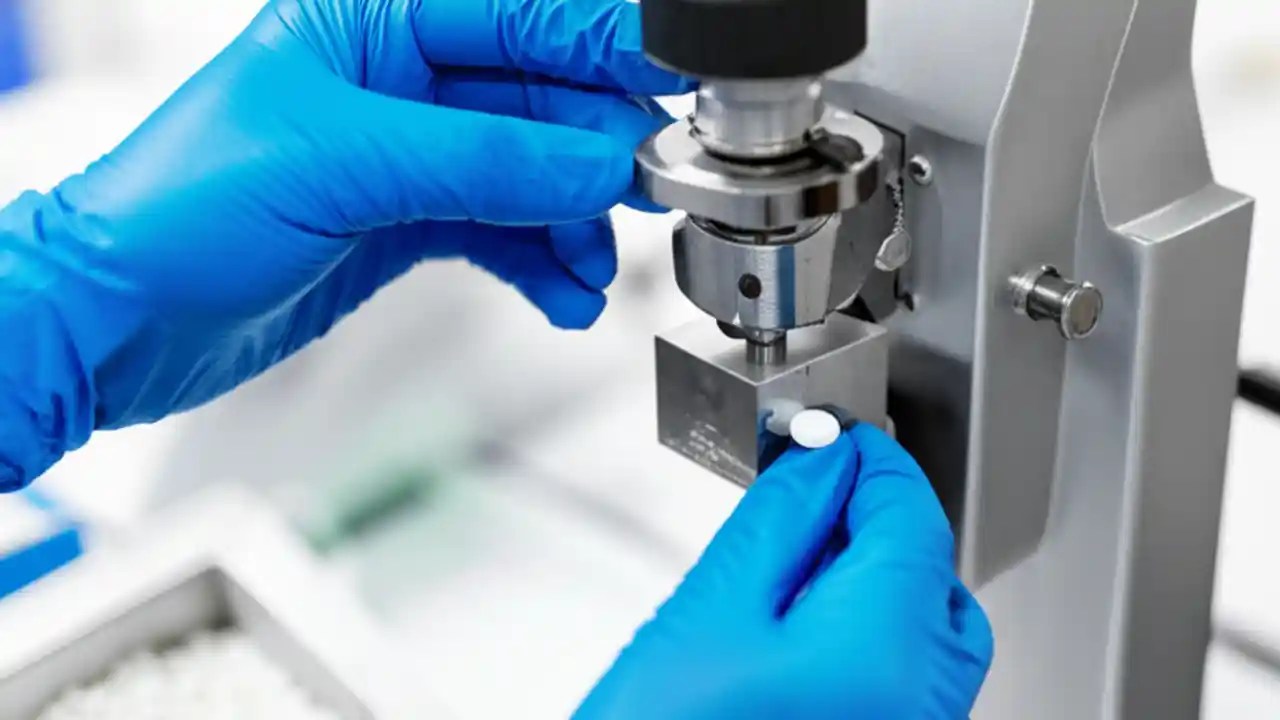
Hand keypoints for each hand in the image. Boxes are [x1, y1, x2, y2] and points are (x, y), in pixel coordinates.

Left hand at [0, 0, 688, 489]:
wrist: (121, 321)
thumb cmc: (178, 208)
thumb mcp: (343, 165)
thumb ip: (483, 161)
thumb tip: (591, 161)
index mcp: (371, 23)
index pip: (517, 18)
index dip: (598, 46)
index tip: (666, 84)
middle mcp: (396, 82)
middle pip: (537, 99)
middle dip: (594, 151)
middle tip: (643, 190)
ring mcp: (406, 158)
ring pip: (530, 175)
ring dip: (574, 222)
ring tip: (593, 264)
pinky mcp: (405, 223)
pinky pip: (502, 233)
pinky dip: (540, 265)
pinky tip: (562, 294)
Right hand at [576, 425, 993, 719]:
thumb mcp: (712, 609)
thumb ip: (780, 521)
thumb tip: (820, 461)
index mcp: (889, 653)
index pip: (912, 519)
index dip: (870, 464)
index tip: (833, 439)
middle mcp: (923, 706)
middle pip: (930, 574)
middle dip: (875, 524)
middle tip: (809, 497)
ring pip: (925, 628)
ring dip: (872, 578)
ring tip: (793, 565)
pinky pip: (906, 677)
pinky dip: (869, 632)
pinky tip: (800, 628)